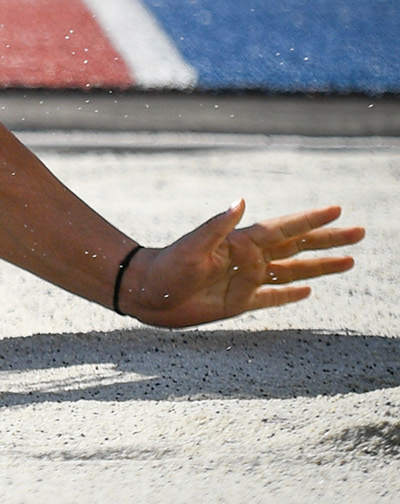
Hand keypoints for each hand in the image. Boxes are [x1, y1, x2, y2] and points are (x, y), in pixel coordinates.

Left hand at [121, 200, 363, 328]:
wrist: (144, 293)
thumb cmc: (165, 268)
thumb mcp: (191, 247)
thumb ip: (217, 226)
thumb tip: (240, 202)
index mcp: (241, 244)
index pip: (284, 230)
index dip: (310, 220)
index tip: (337, 210)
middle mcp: (248, 260)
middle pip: (297, 248)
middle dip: (328, 241)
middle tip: (359, 233)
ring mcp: (245, 281)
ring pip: (292, 271)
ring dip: (319, 267)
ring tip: (348, 261)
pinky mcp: (237, 302)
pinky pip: (271, 298)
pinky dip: (290, 295)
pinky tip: (308, 291)